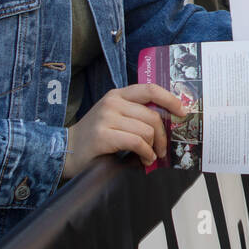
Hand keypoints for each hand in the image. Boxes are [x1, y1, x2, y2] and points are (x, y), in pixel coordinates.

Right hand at [61, 83, 185, 180]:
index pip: (150, 89)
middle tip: (162, 149)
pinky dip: (145, 153)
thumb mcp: (114, 116)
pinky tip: (144, 159)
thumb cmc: (95, 136)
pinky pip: (137, 142)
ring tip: (149, 156)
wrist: (67, 150)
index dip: (170, 99)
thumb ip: (135, 113)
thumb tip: (166, 122)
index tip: (182, 111)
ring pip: (146, 130)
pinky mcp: (103, 135)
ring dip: (153, 148)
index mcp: (118, 94)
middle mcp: (112, 102)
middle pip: (152, 115)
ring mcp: (107, 118)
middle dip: (163, 135)